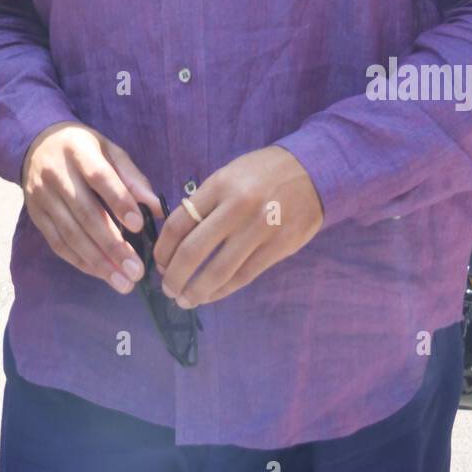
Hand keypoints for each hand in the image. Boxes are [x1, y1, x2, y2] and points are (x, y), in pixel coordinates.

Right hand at [21, 122, 161, 294]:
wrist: (36, 144)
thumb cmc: (82, 149)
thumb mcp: (108, 150)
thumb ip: (131, 177)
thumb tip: (155, 208)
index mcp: (78, 151)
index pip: (99, 177)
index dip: (118, 201)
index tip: (139, 226)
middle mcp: (56, 174)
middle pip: (85, 213)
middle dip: (112, 245)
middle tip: (136, 270)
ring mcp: (42, 197)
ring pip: (70, 234)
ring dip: (98, 261)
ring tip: (122, 281)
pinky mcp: (35, 215)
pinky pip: (57, 243)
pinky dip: (80, 261)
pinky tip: (100, 273)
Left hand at [153, 145, 323, 306]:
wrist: (313, 171)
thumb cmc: (263, 173)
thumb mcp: (229, 175)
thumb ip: (206, 202)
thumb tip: (178, 238)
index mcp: (219, 185)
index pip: (179, 223)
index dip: (163, 249)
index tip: (158, 263)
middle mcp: (237, 207)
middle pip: (193, 251)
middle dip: (174, 276)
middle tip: (167, 288)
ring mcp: (259, 229)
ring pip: (218, 270)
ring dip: (196, 290)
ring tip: (185, 300)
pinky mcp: (278, 248)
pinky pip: (243, 276)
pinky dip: (222, 290)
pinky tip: (210, 295)